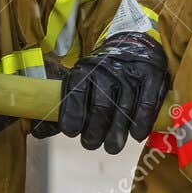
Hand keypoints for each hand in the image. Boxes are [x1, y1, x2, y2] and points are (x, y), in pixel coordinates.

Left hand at [42, 33, 169, 153]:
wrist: (133, 45)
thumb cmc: (102, 73)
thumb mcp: (80, 79)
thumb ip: (64, 104)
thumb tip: (39, 131)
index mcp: (85, 70)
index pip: (76, 93)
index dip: (73, 114)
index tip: (71, 132)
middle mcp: (108, 70)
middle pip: (101, 106)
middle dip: (95, 130)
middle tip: (90, 144)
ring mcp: (131, 73)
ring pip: (124, 108)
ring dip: (117, 132)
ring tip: (111, 147)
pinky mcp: (152, 77)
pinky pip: (147, 102)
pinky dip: (142, 121)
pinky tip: (136, 135)